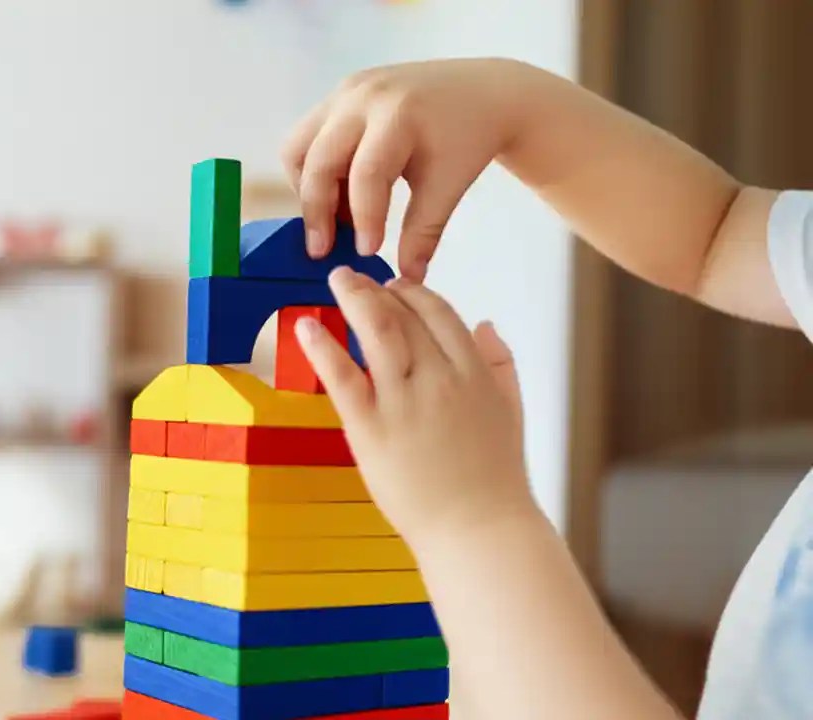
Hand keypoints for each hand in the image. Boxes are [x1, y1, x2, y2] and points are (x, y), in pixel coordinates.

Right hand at [282, 58, 542, 278]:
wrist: (483, 92)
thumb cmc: (468, 137)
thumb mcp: (449, 185)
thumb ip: (424, 232)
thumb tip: (405, 279)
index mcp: (398, 114)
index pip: (367, 174)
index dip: (363, 217)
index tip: (366, 252)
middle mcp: (362, 97)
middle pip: (318, 160)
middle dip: (317, 211)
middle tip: (324, 250)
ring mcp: (344, 91)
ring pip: (298, 147)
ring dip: (308, 188)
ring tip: (336, 217)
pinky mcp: (338, 95)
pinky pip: (307, 137)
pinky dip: (314, 170)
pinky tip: (341, 193)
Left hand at [296, 267, 533, 545]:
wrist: (479, 530)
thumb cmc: (493, 478)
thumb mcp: (509, 410)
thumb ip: (499, 363)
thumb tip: (484, 325)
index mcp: (474, 373)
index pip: (439, 313)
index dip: (412, 292)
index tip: (393, 284)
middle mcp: (440, 379)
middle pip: (405, 315)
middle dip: (377, 288)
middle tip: (354, 277)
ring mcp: (405, 403)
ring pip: (377, 332)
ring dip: (354, 298)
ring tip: (336, 280)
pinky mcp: (371, 429)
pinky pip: (342, 377)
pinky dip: (322, 347)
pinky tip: (306, 326)